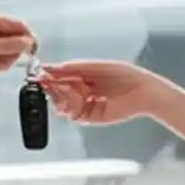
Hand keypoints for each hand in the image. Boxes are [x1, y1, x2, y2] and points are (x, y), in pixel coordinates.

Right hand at [36, 60, 178, 124]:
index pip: (59, 77)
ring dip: (61, 96)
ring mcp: (85, 104)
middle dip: (52, 87)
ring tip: (68, 88)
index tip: (41, 75)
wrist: (143, 91)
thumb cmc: (124, 75)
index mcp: (82, 77)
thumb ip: (72, 68)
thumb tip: (50, 68)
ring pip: (62, 104)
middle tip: (48, 82)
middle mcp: (81, 91)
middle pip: (57, 92)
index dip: (49, 76)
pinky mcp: (90, 117)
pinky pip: (72, 114)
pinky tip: (77, 97)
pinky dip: (71, 105)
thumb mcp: (94, 67)